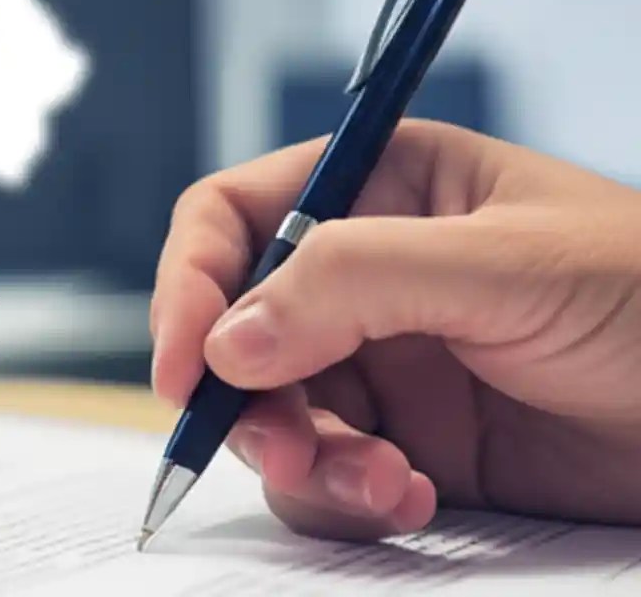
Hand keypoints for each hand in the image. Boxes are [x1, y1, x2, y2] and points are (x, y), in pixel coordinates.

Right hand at [151, 119, 640, 540]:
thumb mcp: (504, 264)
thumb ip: (355, 281)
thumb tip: (226, 340)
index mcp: (381, 189)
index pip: (236, 219)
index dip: (192, 284)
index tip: (184, 362)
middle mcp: (364, 277)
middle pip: (234, 332)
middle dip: (242, 397)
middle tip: (281, 448)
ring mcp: (381, 366)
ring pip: (269, 415)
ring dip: (300, 458)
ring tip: (378, 483)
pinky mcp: (405, 446)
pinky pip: (323, 478)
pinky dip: (347, 500)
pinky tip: (413, 498)